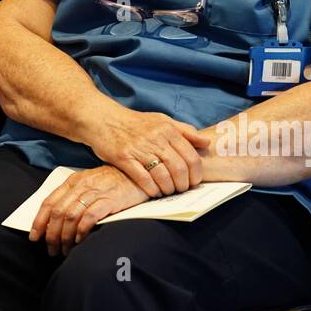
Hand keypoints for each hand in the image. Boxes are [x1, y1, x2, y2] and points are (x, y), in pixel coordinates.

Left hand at [30, 166, 149, 255]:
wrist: (138, 174)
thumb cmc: (113, 181)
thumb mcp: (89, 182)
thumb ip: (74, 195)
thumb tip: (57, 218)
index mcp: (73, 181)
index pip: (49, 202)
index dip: (39, 221)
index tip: (34, 237)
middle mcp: (81, 186)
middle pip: (58, 213)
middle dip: (51, 235)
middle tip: (51, 249)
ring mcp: (94, 192)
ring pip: (70, 217)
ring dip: (65, 237)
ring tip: (65, 250)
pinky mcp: (108, 200)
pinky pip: (89, 217)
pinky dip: (82, 231)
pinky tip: (80, 241)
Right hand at [89, 108, 209, 197]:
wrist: (104, 119)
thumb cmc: (135, 123)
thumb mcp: (162, 120)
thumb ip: (185, 131)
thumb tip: (206, 143)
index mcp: (167, 129)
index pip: (191, 156)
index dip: (196, 174)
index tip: (194, 181)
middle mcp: (155, 138)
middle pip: (179, 168)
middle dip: (183, 184)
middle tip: (181, 189)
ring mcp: (139, 148)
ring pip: (163, 176)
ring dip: (168, 188)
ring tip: (168, 191)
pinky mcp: (124, 158)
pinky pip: (143, 179)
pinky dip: (152, 189)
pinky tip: (154, 191)